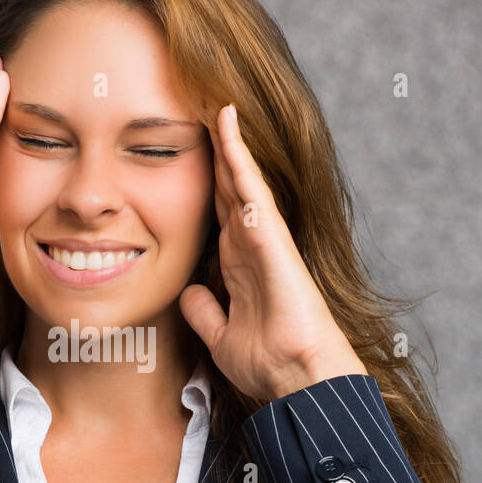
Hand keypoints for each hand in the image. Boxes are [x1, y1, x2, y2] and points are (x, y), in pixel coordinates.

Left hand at [179, 103, 368, 401]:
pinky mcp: (272, 236)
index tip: (185, 157)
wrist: (296, 379)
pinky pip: (252, 187)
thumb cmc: (268, 364)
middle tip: (197, 112)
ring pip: (240, 179)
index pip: (219, 214)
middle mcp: (253, 246)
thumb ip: (204, 312)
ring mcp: (264, 238)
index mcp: (241, 267)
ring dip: (226, 142)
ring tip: (212, 103)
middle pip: (227, 189)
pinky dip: (238, 156)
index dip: (204, 185)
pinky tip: (227, 125)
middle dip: (214, 154)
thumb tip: (188, 291)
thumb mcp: (221, 336)